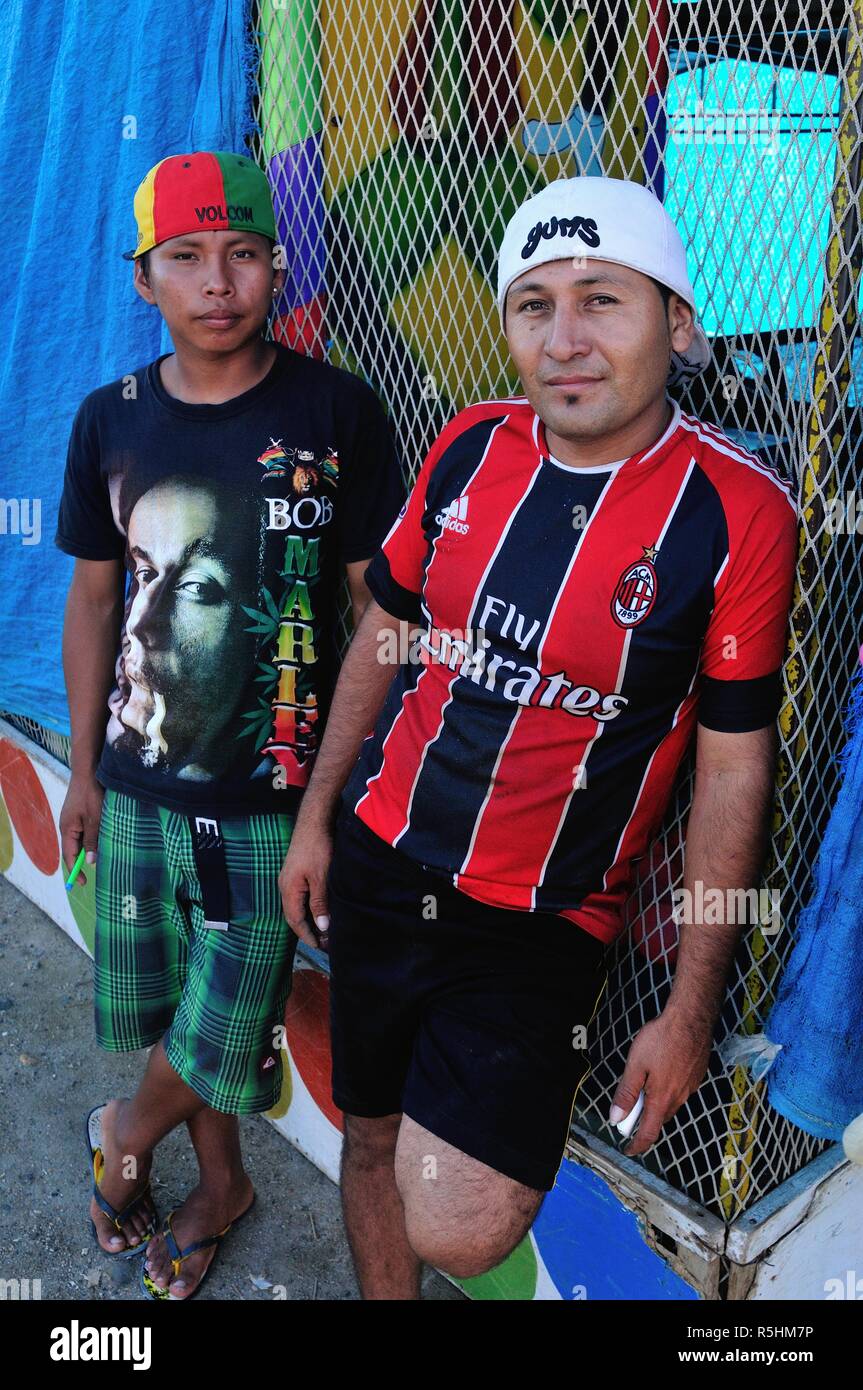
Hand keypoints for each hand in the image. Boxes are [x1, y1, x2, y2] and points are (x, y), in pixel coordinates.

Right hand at [59, 773, 103, 887]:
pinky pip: (86, 830)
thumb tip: (91, 861)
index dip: (75, 870)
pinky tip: (106, 838)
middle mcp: (68, 826)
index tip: (82, 883)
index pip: (69, 855)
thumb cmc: (91, 793)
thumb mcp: (94, 819)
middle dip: (85, 860)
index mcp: (67, 829)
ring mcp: (74, 819)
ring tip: (105, 856)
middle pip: (75, 849)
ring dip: (92, 847)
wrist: (88, 770)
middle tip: (98, 872)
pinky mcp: (81, 813)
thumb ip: (92, 840)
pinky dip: (94, 836)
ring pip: (82, 839)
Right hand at [279, 814, 333, 950]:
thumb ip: (319, 903)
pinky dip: (310, 908)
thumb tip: (321, 927)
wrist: (314, 820)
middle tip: (325, 942)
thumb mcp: (321, 877)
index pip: (295, 922)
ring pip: (297, 907)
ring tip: (324, 930)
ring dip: (309, 920)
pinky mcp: (296, 873)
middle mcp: (285, 886)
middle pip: (294, 916)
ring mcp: (290, 879)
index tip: (320, 947)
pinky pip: (300, 897)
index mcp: (288, 890)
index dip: (308, 936)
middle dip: (308, 931)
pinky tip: (320, 909)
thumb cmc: (317, 847)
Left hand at [609, 1007, 712, 1156]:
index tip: (628, 1149)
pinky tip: (661, 1072)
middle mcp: (679, 1097)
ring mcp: (690, 1087)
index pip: (649, 1133)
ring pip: (670, 1104)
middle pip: (659, 1119)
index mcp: (662, 1098)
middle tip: (628, 1106)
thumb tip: (616, 1117)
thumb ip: (626, 1093)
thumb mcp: (635, 1065)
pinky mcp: (696, 1076)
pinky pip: (679, 1091)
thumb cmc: (663, 1038)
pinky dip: (667, 1090)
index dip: (636, 1145)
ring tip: (643, 1081)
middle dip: (643, 1118)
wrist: (691, 1018)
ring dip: (655, 1102)